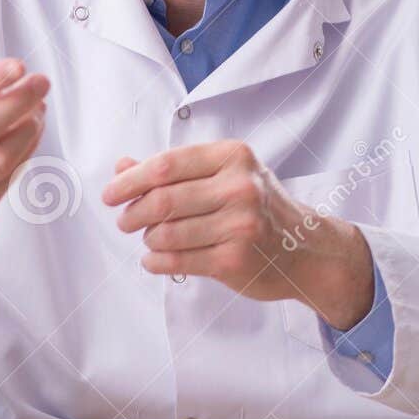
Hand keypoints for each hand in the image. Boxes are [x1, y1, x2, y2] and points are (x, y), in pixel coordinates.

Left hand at [101, 140, 374, 329]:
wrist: (306, 250)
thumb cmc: (260, 208)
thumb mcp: (225, 175)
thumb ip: (174, 171)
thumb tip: (122, 165)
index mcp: (233, 156)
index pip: (166, 165)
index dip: (130, 181)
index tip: (111, 194)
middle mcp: (239, 187)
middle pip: (162, 200)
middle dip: (133, 213)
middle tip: (124, 221)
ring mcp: (240, 224)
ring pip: (166, 233)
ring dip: (148, 239)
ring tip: (151, 239)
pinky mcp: (235, 259)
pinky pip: (177, 261)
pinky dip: (156, 262)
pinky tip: (155, 259)